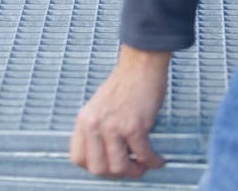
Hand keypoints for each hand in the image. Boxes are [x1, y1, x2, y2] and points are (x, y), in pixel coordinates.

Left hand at [69, 45, 170, 177]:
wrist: (140, 63)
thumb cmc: (125, 83)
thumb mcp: (99, 107)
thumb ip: (97, 130)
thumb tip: (105, 158)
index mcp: (84, 119)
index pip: (78, 158)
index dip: (94, 166)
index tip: (108, 164)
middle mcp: (95, 124)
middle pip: (98, 169)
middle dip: (116, 174)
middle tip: (129, 166)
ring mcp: (113, 126)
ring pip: (120, 168)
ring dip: (135, 171)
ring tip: (144, 164)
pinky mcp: (134, 126)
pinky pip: (144, 156)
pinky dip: (154, 162)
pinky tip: (159, 159)